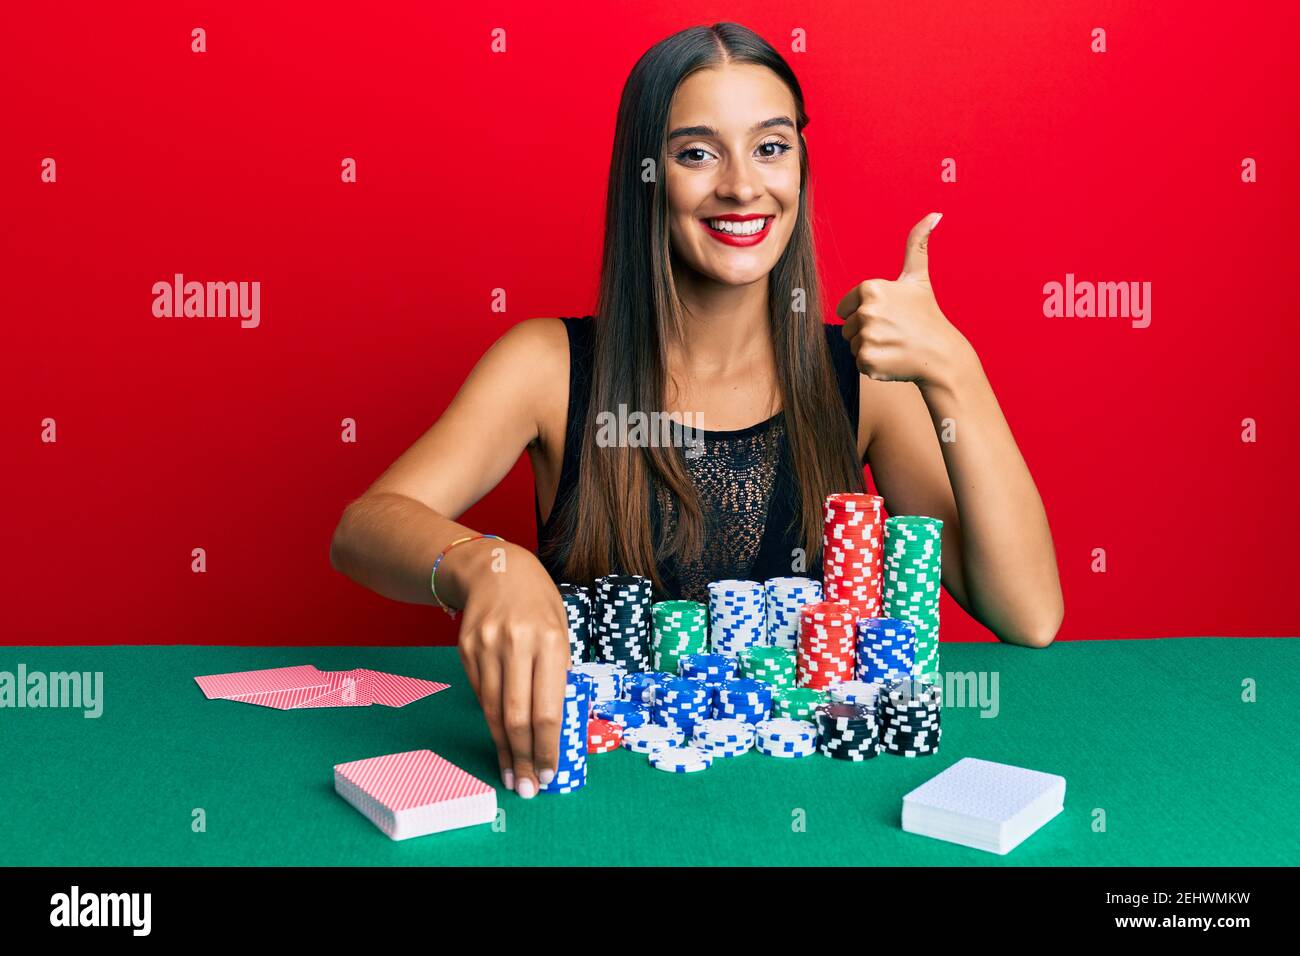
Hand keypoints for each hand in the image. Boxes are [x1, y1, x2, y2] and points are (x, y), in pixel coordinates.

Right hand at [452, 541, 569, 798]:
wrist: (495, 568)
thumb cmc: (538, 602)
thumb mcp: (561, 629)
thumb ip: (558, 672)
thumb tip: (555, 726)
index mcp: (549, 640)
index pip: (547, 707)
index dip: (547, 746)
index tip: (548, 773)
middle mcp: (516, 644)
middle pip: (516, 715)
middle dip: (523, 757)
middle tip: (526, 788)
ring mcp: (486, 647)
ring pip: (493, 710)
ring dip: (503, 748)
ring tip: (511, 775)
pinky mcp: (465, 650)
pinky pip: (480, 694)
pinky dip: (490, 722)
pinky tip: (499, 741)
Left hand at [835, 213, 973, 388]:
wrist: (941, 353)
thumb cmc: (926, 315)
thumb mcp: (918, 278)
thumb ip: (917, 244)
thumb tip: (934, 215)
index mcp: (871, 288)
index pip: (845, 307)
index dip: (865, 313)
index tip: (889, 314)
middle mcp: (866, 311)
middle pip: (847, 327)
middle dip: (867, 331)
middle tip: (894, 331)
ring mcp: (867, 337)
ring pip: (853, 345)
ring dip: (870, 347)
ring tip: (894, 344)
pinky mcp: (869, 360)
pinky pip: (860, 363)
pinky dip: (874, 365)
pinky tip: (893, 358)